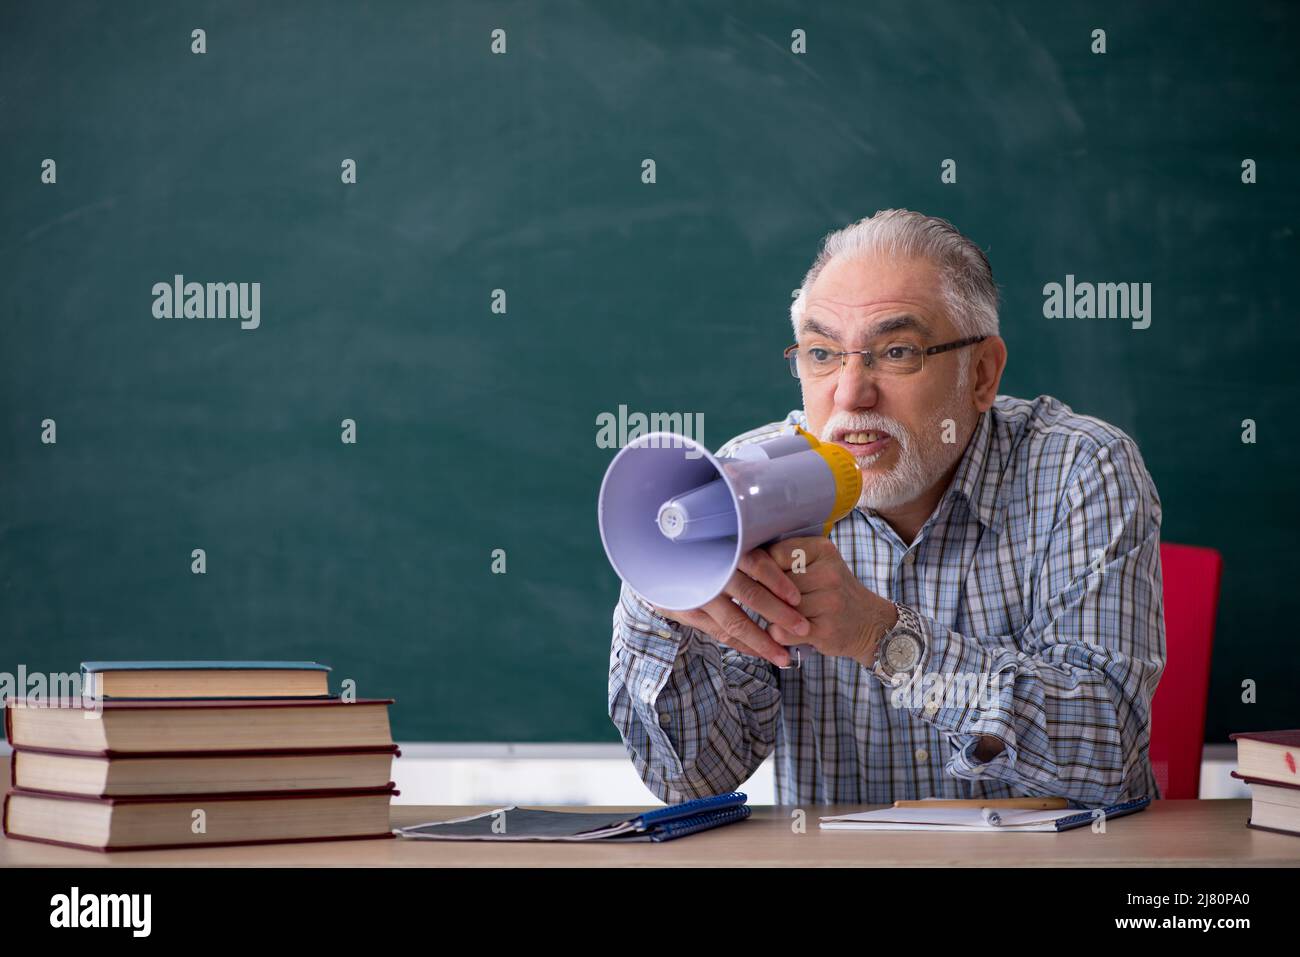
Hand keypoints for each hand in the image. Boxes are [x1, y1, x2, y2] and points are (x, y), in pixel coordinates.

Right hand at [649, 547, 811, 667]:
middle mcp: (709, 570)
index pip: (755, 562)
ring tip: (784, 657)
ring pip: (734, 622)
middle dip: (779, 614)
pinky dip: (742, 645)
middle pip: (749, 594)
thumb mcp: (720, 537)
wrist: (651, 554)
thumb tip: (789, 556)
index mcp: (723, 546)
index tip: (796, 598)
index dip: (777, 580)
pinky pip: (720, 633)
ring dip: (761, 642)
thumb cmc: (698, 545)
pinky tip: (761, 653)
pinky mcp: (686, 612)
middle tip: (803, 628)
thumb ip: (747, 545)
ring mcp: (695, 594)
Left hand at [764, 536, 897, 662]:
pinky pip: (782, 632)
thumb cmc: (833, 591)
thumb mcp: (818, 564)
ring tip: (779, 616)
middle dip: (766, 595)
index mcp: (822, 550)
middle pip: (774, 584)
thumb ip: (787, 559)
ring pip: (776, 609)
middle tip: (769, 601)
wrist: (870, 622)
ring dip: (770, 616)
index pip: (774, 555)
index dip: (761, 570)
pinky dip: (777, 635)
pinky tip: (786, 631)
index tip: (758, 577)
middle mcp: (828, 573)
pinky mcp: (824, 630)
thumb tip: (743, 562)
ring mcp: (829, 602)